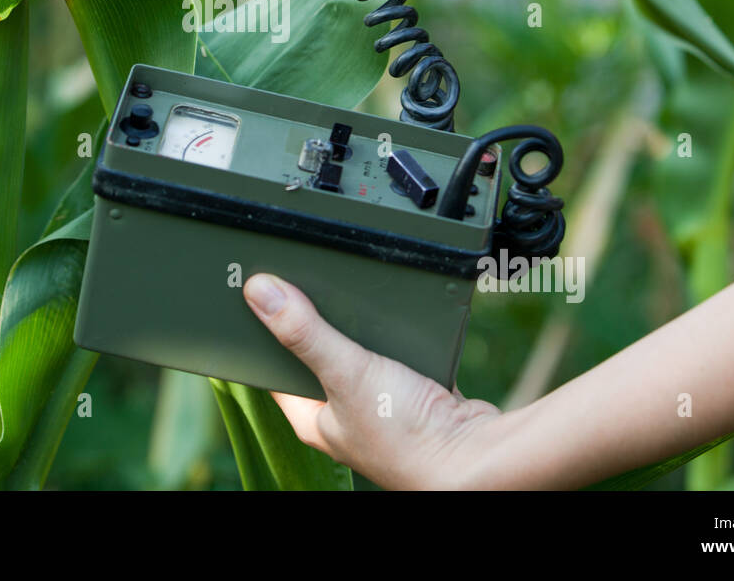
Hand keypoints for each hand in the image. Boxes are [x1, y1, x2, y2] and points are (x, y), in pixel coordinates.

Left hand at [242, 272, 508, 488]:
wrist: (475, 454)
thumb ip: (304, 333)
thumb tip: (259, 293)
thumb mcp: (346, 374)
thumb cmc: (407, 436)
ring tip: (355, 293)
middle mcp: (342, 410)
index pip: (274, 366)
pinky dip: (396, 330)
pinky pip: (395, 348)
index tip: (259, 290)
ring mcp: (378, 399)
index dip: (265, 330)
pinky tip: (394, 312)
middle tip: (309, 280)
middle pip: (317, 350)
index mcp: (311, 417)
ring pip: (359, 347)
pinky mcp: (412, 386)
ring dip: (361, 322)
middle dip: (318, 318)